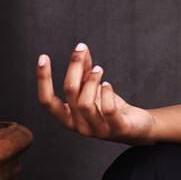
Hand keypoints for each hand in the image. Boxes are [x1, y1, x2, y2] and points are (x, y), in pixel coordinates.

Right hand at [36, 42, 156, 144]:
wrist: (137, 127)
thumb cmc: (110, 108)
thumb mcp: (93, 89)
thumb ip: (84, 72)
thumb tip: (80, 49)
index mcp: (68, 117)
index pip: (47, 101)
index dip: (43, 79)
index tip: (43, 57)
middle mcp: (79, 126)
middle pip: (69, 92)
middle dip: (74, 66)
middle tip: (81, 49)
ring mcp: (97, 130)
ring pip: (85, 103)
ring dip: (91, 80)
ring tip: (99, 69)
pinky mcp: (117, 129)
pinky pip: (108, 110)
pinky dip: (107, 94)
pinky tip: (108, 84)